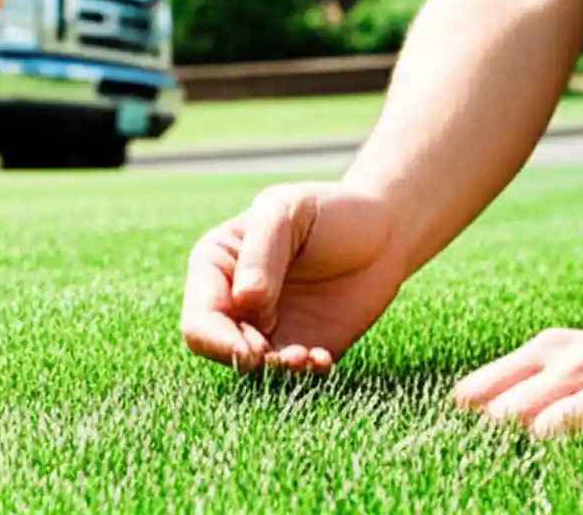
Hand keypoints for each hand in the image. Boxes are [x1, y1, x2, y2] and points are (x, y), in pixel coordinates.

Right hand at [179, 182, 405, 373]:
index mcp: (216, 264)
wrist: (383, 229)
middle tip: (280, 355)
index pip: (199, 318)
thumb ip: (261, 253)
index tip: (252, 348)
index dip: (219, 340)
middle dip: (244, 359)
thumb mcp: (285, 211)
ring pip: (251, 365)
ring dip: (275, 371)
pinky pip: (289, 370)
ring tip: (306, 357)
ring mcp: (265, 324)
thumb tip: (246, 301)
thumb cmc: (327, 209)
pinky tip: (322, 359)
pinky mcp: (299, 343)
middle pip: (216, 347)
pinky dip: (303, 373)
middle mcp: (233, 299)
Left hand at [452, 328, 582, 437]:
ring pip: (569, 416)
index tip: (450, 437)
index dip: (470, 414)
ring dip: (549, 435)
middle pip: (522, 404)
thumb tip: (457, 404)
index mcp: (550, 348)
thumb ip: (510, 382)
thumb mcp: (558, 363)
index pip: (491, 384)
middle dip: (502, 428)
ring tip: (536, 444)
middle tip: (487, 450)